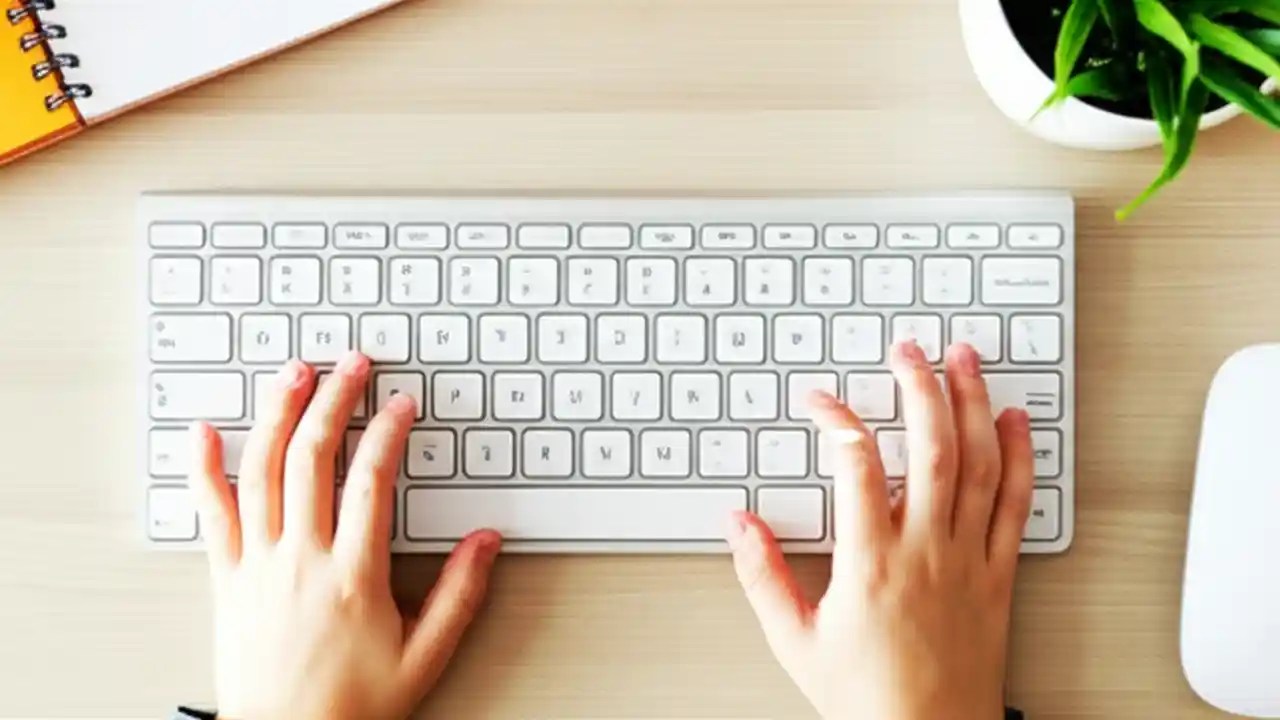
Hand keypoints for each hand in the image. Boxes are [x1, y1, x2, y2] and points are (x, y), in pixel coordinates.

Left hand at [188, 352, 501, 719]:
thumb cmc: (350, 707)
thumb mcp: (424, 658)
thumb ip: (459, 596)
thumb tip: (485, 542)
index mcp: (352, 576)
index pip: (371, 481)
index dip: (388, 432)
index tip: (402, 403)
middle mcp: (300, 560)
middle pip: (312, 458)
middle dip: (334, 400)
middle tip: (351, 364)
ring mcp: (257, 564)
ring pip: (261, 471)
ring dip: (277, 414)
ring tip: (293, 374)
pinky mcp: (226, 577)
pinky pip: (210, 512)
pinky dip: (203, 467)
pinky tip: (204, 431)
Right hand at [727, 341, 1034, 719]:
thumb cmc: (867, 700)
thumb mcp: (794, 640)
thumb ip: (762, 576)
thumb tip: (739, 523)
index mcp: (871, 563)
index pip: (855, 465)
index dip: (838, 420)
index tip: (821, 402)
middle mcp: (925, 551)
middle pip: (931, 448)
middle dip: (919, 387)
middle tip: (908, 349)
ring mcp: (968, 559)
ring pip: (978, 465)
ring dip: (972, 404)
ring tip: (964, 360)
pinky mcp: (998, 575)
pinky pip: (1016, 505)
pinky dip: (1018, 457)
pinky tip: (1014, 422)